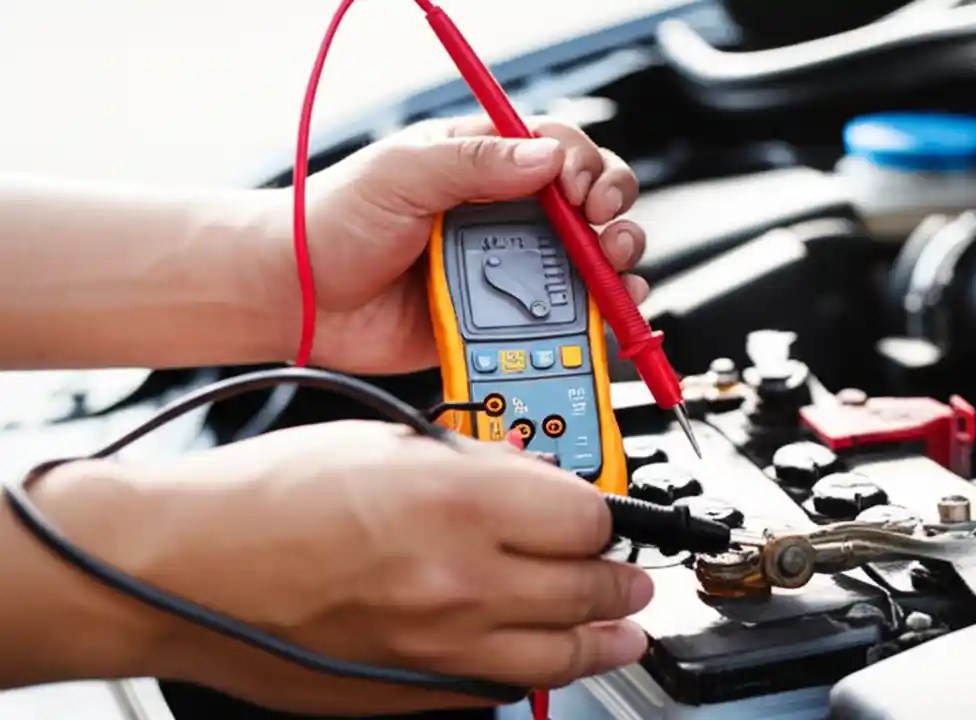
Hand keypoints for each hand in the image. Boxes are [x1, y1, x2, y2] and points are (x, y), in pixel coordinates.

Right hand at [29, 421, 653, 715]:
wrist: (183, 567)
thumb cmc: (266, 496)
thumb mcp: (386, 443)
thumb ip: (477, 462)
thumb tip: (536, 478)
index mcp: (461, 501)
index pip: (588, 517)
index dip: (606, 514)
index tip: (608, 516)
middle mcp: (462, 579)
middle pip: (589, 587)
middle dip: (623, 579)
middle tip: (635, 577)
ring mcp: (440, 645)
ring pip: (562, 654)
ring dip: (607, 639)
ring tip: (628, 630)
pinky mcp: (413, 690)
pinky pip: (501, 687)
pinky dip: (538, 673)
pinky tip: (555, 662)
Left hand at [268, 116, 647, 373]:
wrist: (298, 301)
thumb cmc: (333, 223)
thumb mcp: (400, 173)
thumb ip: (472, 161)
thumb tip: (546, 158)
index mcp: (483, 162)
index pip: (561, 151)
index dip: (587, 169)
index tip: (583, 195)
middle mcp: (505, 213)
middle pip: (591, 207)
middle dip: (615, 218)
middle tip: (607, 236)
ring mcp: (508, 268)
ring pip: (587, 263)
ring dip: (616, 269)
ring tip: (614, 277)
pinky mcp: (502, 320)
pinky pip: (560, 319)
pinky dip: (592, 320)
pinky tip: (601, 320)